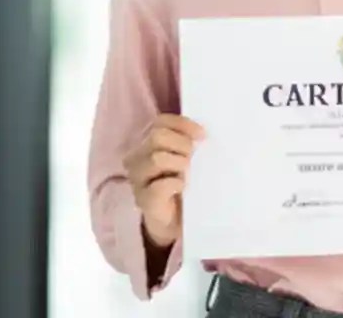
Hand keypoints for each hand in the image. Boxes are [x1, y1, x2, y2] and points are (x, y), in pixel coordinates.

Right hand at [122, 114, 206, 248]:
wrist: (174, 221)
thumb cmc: (182, 184)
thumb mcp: (186, 159)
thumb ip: (189, 144)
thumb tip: (205, 134)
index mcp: (148, 143)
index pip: (161, 121)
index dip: (182, 124)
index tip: (202, 135)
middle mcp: (137, 158)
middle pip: (158, 136)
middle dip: (182, 144)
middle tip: (193, 158)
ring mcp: (138, 179)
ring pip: (156, 158)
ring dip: (179, 163)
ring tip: (187, 173)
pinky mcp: (144, 200)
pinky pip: (159, 186)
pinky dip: (175, 184)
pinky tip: (182, 187)